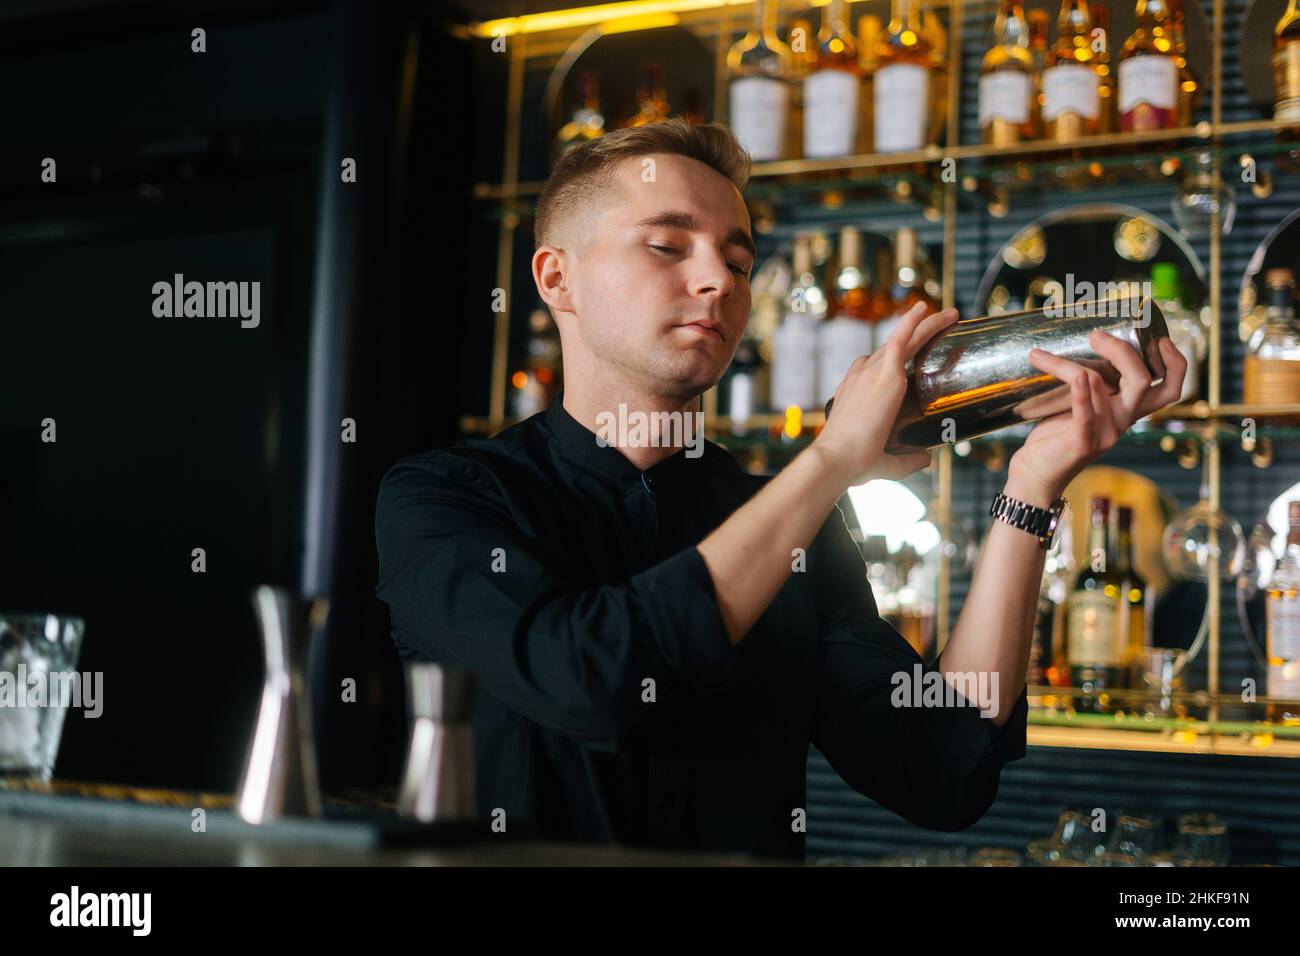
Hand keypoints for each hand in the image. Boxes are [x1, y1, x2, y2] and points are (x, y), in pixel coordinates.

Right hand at [812, 302, 959, 485]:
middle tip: (935, 324)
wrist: (836, 459)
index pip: (871, 368)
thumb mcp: (882, 461)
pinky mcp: (885, 374)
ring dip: (925, 324)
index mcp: (854, 394)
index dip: (889, 361)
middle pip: (891, 348)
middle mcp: (860, 377)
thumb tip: (925, 459)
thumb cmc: (850, 464)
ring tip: (948, 315)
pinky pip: (901, 339)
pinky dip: (913, 321)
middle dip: (913, 335)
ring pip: (903, 339)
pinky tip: (926, 307)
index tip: (905, 358)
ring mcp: (872, 372)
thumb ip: (906, 460)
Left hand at [1007, 331, 1187, 505]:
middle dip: (1124, 352)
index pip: (1170, 390)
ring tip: (1039, 355)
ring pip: (1099, 385)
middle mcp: (1123, 422)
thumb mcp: (1080, 406)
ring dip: (1067, 365)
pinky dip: (1081, 392)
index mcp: (1128, 411)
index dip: (1176, 363)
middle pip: (1144, 382)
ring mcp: (1105, 433)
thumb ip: (1089, 385)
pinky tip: (1077, 377)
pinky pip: (1086, 414)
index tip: (1160, 338)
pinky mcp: (1083, 443)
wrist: (1036, 475)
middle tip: (1096, 335)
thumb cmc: (1055, 437)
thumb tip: (1075, 344)